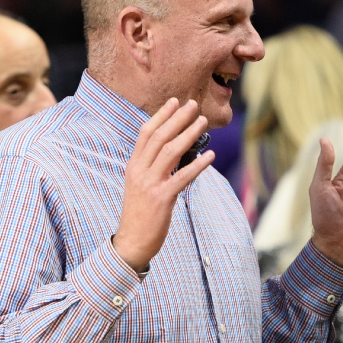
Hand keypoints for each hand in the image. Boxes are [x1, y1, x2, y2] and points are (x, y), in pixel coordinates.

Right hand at [112, 98, 215, 270]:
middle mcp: (139, 171)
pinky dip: (198, 165)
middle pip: (159, 137)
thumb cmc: (140, 212)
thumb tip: (174, 149)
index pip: (146, 134)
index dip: (161, 116)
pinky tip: (211, 155)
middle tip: (193, 104)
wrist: (132, 241)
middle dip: (177, 119)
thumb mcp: (140, 184)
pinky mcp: (162, 199)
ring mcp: (150, 184)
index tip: (175, 102)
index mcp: (133, 166)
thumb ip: (152, 166)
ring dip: (188, 134)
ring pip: (170, 152)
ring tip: (203, 122)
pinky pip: (182, 177)